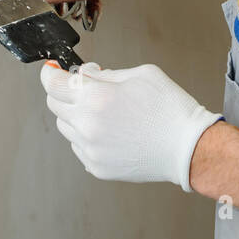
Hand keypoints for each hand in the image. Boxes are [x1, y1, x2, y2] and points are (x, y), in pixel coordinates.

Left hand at [39, 60, 220, 192]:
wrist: (188, 147)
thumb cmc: (169, 109)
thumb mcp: (139, 74)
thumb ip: (106, 74)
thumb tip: (86, 76)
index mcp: (96, 97)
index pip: (53, 84)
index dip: (50, 74)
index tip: (52, 71)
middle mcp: (88, 125)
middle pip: (54, 105)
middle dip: (65, 92)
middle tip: (86, 88)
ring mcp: (90, 149)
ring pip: (65, 127)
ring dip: (75, 114)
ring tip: (104, 111)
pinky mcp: (97, 167)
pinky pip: (78, 147)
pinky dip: (86, 136)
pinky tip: (110, 130)